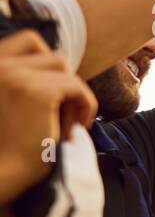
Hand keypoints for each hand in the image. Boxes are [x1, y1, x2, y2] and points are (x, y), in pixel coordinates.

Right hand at [0, 31, 97, 201]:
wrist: (0, 176)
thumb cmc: (7, 147)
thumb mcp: (10, 103)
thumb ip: (25, 83)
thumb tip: (63, 68)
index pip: (28, 40)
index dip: (47, 62)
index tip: (55, 93)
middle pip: (46, 50)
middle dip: (59, 77)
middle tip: (61, 111)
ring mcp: (12, 74)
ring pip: (61, 65)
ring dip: (69, 93)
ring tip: (64, 124)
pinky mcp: (35, 91)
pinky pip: (76, 85)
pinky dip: (85, 105)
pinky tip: (75, 129)